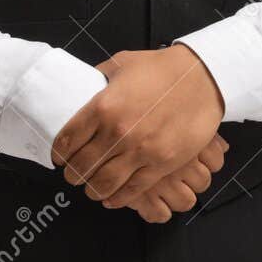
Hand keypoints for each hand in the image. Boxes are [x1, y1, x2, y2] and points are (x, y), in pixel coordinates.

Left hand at [52, 43, 225, 207]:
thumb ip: (98, 78)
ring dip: (92, 190)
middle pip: (82, 165)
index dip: (58, 153)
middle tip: (72, 175)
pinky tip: (110, 198)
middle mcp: (118, 132)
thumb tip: (83, 86)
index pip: (68, 140)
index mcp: (103, 106)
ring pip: (104, 183)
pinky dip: (117, 198)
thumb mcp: (122, 63)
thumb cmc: (161, 68)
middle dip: (73, 174)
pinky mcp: (161, 164)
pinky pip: (133, 189)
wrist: (202, 78)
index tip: (59, 158)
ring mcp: (140, 151)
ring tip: (90, 188)